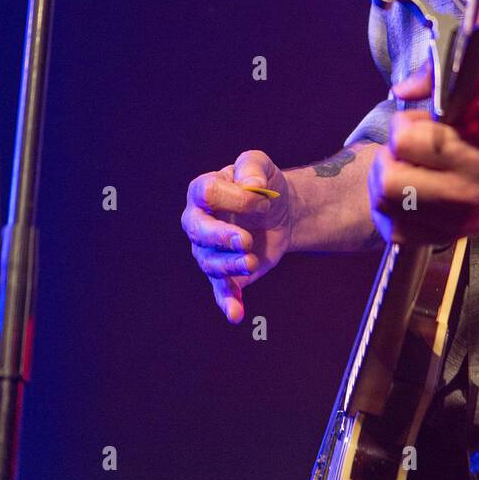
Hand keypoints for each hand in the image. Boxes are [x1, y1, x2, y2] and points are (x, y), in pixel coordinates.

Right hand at [181, 149, 293, 322]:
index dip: (236, 198)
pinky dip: (227, 302)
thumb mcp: (260, 165)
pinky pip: (221, 290)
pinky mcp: (225, 272)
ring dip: (230, 265)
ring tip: (252, 262)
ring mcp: (208, 250)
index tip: (262, 200)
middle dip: (221, 237)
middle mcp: (199, 222)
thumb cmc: (264, 185)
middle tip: (246, 241)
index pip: (207, 194)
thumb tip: (251, 186)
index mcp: (203, 191)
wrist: (280, 212)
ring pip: (210, 262)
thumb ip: (252, 167)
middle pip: (198, 231)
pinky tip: (236, 314)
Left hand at [368, 61, 478, 243]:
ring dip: (386, 182)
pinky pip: (395, 231)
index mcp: (471, 156)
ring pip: (384, 206)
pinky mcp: (448, 236)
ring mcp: (453, 221)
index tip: (420, 123)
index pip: (404, 141)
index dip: (404, 125)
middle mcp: (460, 194)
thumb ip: (443, 77)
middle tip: (406, 148)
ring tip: (406, 167)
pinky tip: (408, 193)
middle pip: (388, 180)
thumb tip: (403, 88)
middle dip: (389, 156)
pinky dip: (391, 212)